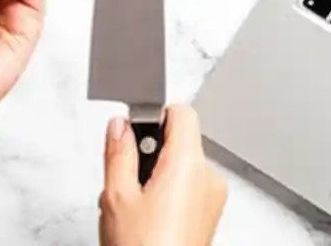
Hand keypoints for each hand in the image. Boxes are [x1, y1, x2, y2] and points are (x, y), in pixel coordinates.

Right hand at [100, 105, 226, 245]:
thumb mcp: (117, 197)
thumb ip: (119, 153)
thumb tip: (119, 125)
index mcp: (189, 165)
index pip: (183, 113)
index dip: (156, 114)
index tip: (135, 128)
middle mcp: (209, 177)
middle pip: (182, 141)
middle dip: (152, 152)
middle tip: (126, 178)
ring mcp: (213, 198)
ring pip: (184, 167)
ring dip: (159, 175)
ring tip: (134, 206)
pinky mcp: (210, 215)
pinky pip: (190, 189)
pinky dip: (170, 194)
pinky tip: (148, 217)